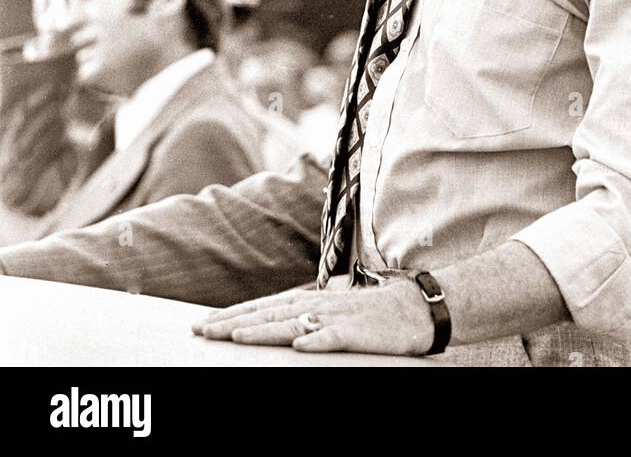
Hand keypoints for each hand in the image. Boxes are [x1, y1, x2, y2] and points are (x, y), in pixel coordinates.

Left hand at [192, 281, 434, 355]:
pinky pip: (333, 338)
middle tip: (202, 331)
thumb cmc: (364, 314)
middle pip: (267, 314)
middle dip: (232, 322)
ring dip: (262, 330)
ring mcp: (335, 317)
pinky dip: (315, 340)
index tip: (203, 324)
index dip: (231, 315)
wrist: (409, 308)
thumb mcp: (326, 312)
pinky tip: (298, 347)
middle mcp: (315, 305)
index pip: (261, 307)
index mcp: (306, 300)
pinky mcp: (356, 332)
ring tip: (235, 336)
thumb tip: (266, 324)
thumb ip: (298, 316)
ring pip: (292, 323)